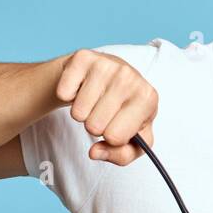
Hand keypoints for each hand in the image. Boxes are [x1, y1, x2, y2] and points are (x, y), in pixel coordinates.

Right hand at [55, 48, 158, 165]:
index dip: (112, 137)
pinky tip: (82, 87)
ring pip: (78, 113)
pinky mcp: (83, 57)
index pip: (116, 138)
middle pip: (94, 127)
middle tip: (103, 111)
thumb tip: (95, 152)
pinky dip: (68, 96)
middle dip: (95, 126)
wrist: (106, 75)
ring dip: (82, 112)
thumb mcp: (131, 138)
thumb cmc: (122, 110)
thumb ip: (121, 155)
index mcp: (148, 98)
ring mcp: (107, 64)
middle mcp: (130, 77)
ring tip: (93, 100)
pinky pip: (64, 94)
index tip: (118, 124)